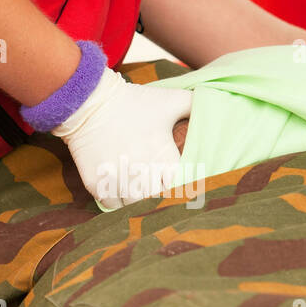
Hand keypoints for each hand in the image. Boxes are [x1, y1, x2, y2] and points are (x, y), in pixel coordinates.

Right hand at [53, 70, 192, 209]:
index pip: (180, 189)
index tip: (173, 183)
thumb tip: (215, 106)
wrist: (90, 101)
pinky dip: (117, 203)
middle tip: (154, 188)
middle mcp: (141, 173)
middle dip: (157, 195)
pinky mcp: (97, 184)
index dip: (178, 188)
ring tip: (137, 189)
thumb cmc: (134, 101)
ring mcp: (118, 180)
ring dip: (137, 202)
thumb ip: (195, 106)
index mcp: (164, 158)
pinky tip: (119, 189)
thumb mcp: (170, 99)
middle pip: (157, 201)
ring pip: (134, 207)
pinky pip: (112, 207)